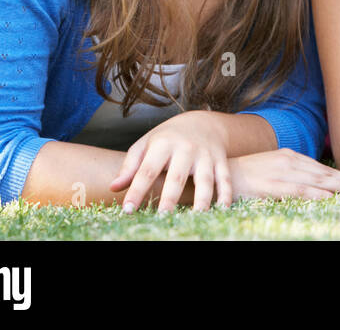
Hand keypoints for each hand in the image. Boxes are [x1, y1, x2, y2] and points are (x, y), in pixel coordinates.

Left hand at [111, 111, 230, 213]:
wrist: (203, 121)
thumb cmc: (167, 137)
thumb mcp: (146, 144)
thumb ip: (130, 165)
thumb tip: (114, 188)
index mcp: (163, 144)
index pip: (147, 170)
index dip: (137, 190)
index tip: (127, 210)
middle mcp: (186, 149)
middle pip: (177, 176)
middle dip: (170, 197)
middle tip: (162, 216)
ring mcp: (206, 155)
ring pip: (205, 179)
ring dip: (202, 199)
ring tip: (196, 217)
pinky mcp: (221, 161)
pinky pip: (225, 179)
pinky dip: (225, 195)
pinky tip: (222, 210)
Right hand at [228, 149, 339, 200]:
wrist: (218, 173)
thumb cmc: (245, 175)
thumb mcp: (271, 169)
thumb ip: (290, 173)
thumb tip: (311, 183)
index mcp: (290, 157)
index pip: (321, 167)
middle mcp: (289, 161)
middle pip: (323, 172)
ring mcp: (281, 172)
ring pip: (316, 180)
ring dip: (337, 186)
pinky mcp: (271, 184)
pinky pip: (298, 190)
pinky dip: (315, 194)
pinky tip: (329, 197)